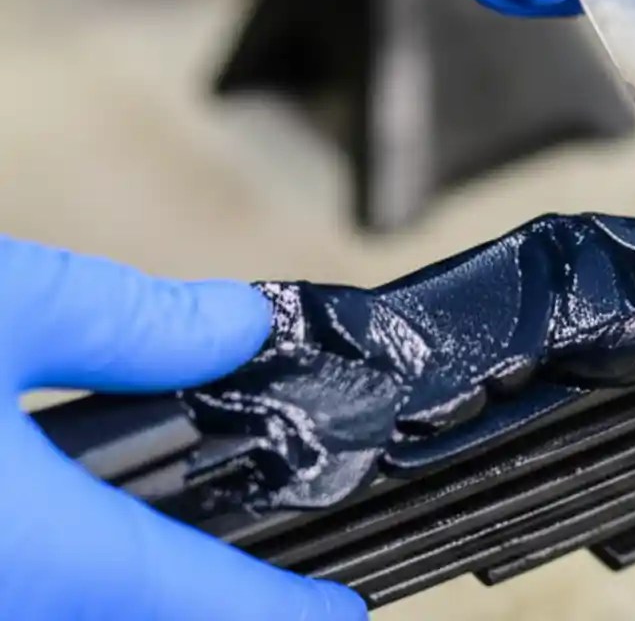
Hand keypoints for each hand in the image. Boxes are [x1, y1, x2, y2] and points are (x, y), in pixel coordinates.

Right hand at [0, 238, 366, 620]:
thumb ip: (130, 323)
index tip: (342, 609)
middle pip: (141, 618)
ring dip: (143, 591)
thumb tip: (239, 326)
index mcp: (32, 547)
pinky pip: (29, 595)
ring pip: (79, 612)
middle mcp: (0, 601)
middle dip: (216, 601)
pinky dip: (77, 576)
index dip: (284, 608)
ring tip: (192, 551)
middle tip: (274, 578)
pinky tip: (88, 528)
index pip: (199, 598)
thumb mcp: (0, 303)